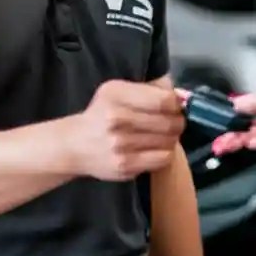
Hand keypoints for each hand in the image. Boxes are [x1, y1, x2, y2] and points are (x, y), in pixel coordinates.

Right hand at [70, 80, 184, 180]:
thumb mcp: (116, 92)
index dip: (176, 104)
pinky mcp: (125, 165)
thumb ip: (148, 89)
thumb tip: (182, 96)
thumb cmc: (100, 115)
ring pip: (169, 141)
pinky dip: (165, 154)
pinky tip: (155, 149)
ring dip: (171, 138)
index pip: (164, 100)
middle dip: (177, 122)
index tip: (175, 107)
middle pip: (169, 122)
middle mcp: (118, 117)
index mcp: (117, 94)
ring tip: (162, 136)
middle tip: (173, 123)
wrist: (74, 145)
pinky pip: (162, 159)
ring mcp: (121, 143)